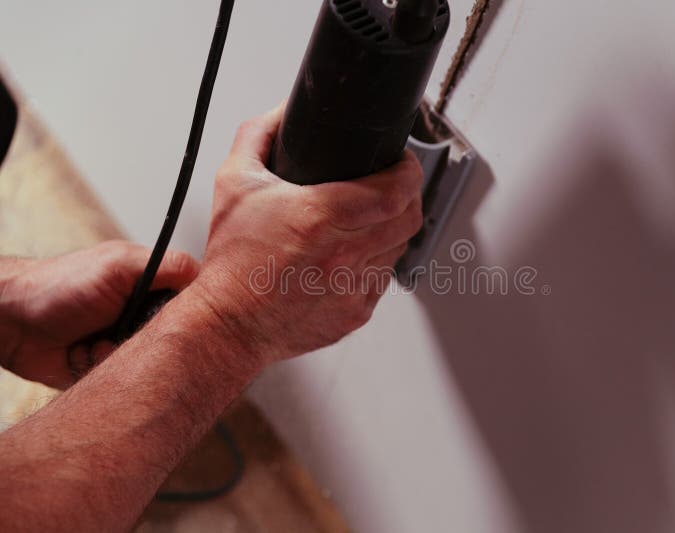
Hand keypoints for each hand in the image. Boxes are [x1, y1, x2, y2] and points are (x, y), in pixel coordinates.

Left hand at [1, 241, 198, 388]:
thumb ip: (166, 266)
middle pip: (177, 337)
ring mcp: (126, 344)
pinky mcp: (110, 370)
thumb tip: (207, 272)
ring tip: (96, 342)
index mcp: (153, 286)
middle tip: (130, 330)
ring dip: (124, 355)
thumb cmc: (58, 286)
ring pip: (154, 364)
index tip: (188, 321)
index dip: (197, 314)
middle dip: (155, 339)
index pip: (195, 301)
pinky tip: (83, 355)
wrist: (11, 322)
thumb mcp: (117, 265)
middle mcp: (144, 316)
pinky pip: (127, 382)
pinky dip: (105, 370)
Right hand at [190, 103, 423, 361]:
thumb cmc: (233, 262)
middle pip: (410, 217)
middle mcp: (345, 254)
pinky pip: (383, 279)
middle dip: (409, 195)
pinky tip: (351, 256)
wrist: (229, 323)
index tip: (402, 163)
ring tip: (368, 220)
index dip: (409, 170)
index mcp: (321, 217)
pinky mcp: (357, 312)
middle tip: (394, 186)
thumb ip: (259, 135)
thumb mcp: (234, 183)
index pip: (398, 189)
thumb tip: (285, 112)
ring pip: (399, 248)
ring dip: (392, 229)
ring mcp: (354, 287)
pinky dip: (375, 262)